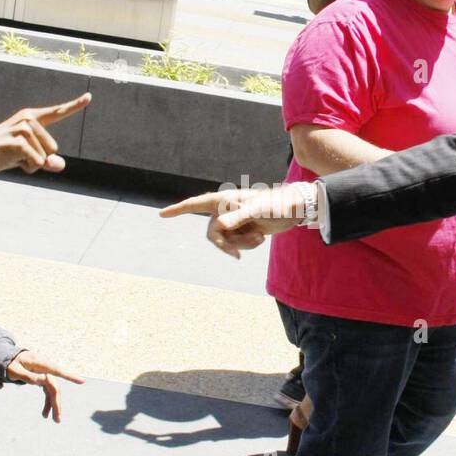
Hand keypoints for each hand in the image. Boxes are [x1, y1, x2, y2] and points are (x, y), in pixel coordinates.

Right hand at [0, 93, 90, 175]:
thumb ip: (47, 160)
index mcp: (32, 118)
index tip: (89, 96)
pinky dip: (27, 168)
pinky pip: (37, 163)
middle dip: (39, 159)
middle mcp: (28, 119)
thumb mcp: (29, 157)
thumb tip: (61, 164)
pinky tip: (12, 161)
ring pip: (45, 157)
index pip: (57, 112)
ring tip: (13, 157)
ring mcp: (23, 128)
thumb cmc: (4, 155)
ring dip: (31, 164)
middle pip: (53, 148)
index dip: (75, 105)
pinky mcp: (19, 141)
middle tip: (17, 155)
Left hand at [5, 349, 84, 421]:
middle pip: (55, 387)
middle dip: (57, 404)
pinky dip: (47, 402)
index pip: (57, 371)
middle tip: (57, 420)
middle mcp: (45, 370)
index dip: (69, 376)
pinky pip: (47, 392)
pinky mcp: (42, 379)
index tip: (82, 381)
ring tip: (52, 419)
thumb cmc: (10, 364)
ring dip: (52, 405)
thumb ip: (28, 376)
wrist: (8, 358)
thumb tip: (43, 381)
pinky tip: (45, 413)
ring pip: (52, 391)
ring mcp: (44, 375)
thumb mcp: (14, 370)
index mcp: (40, 364)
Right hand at [159, 184, 305, 258]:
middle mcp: (226, 210)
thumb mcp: (257, 211)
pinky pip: (237, 244)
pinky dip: (248, 244)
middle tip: (237, 256)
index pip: (196, 204)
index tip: (161, 214)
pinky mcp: (243, 230)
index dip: (178, 210)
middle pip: (212, 233)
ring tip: (259, 236)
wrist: (293, 210)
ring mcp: (234, 221)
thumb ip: (238, 217)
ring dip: (242, 244)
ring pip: (226, 240)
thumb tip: (219, 225)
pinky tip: (261, 237)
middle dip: (226, 245)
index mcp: (224, 200)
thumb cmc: (276, 204)